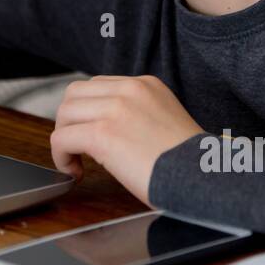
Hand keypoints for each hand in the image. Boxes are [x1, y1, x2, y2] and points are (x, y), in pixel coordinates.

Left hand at [50, 74, 203, 205]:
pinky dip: (61, 156)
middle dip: (70, 120)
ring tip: (76, 160)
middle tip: (77, 147)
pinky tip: (75, 171)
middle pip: (74, 93)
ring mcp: (115, 109)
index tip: (89, 133)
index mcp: (145, 85)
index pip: (98, 85)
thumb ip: (136, 114)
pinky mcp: (104, 133)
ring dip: (64, 137)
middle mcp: (129, 90)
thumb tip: (105, 127)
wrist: (203, 179)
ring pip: (64, 113)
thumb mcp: (164, 120)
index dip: (86, 111)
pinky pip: (62, 138)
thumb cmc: (188, 162)